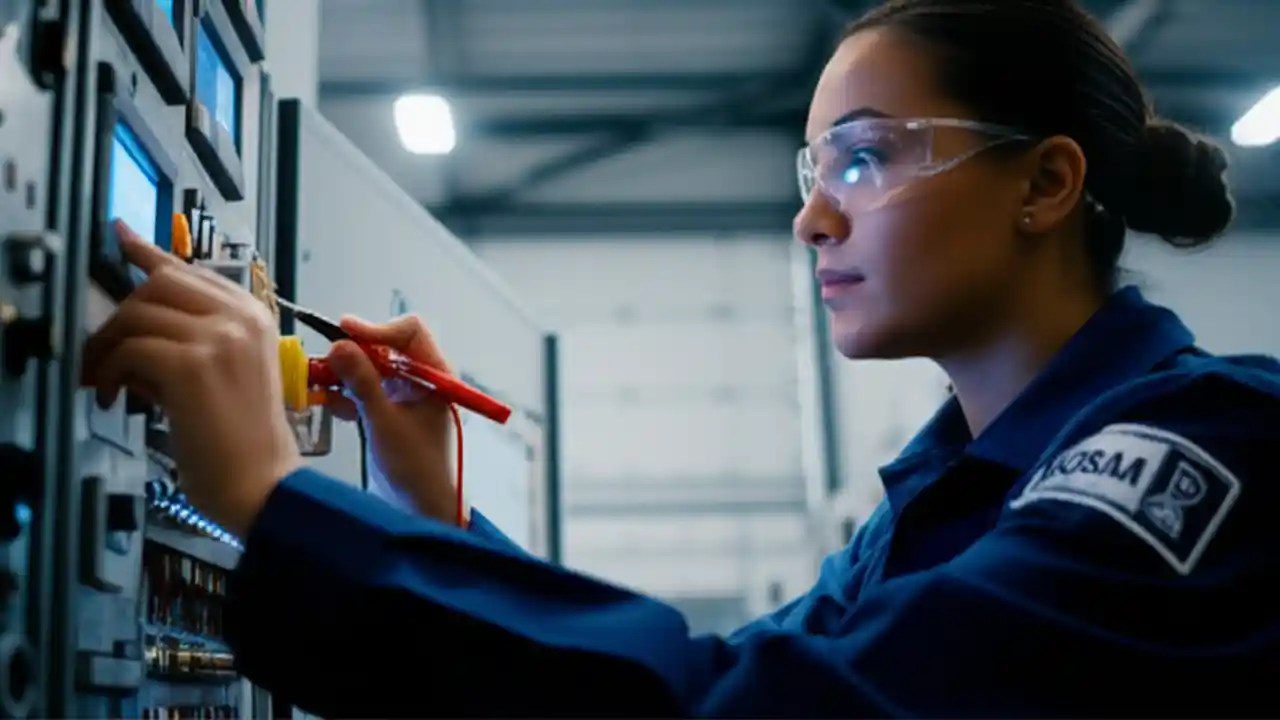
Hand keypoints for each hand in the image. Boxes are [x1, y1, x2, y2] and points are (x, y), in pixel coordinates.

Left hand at [83, 221, 302, 536]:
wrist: (263, 483)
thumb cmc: (245, 441)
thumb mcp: (230, 373)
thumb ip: (194, 340)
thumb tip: (137, 326)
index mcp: (254, 316)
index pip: (191, 270)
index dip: (149, 253)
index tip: (120, 236)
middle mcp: (240, 317)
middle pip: (158, 283)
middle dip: (121, 314)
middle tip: (103, 351)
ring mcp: (218, 338)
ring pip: (137, 313)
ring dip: (108, 348)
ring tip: (105, 382)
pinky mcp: (191, 365)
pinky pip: (130, 350)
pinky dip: (110, 374)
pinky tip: (112, 398)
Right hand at [323, 315, 461, 524]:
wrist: (422, 509)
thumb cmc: (417, 469)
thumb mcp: (385, 422)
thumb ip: (363, 383)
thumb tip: (339, 346)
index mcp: (436, 375)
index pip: (410, 332)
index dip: (377, 328)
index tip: (345, 332)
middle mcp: (423, 379)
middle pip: (386, 348)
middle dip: (355, 354)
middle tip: (325, 362)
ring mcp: (407, 395)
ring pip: (372, 369)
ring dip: (346, 376)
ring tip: (323, 387)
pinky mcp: (391, 411)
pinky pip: (367, 390)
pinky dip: (348, 394)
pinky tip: (333, 406)